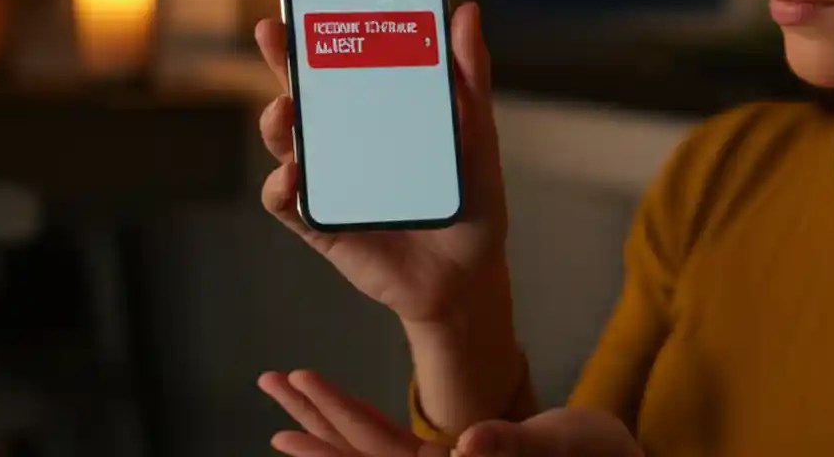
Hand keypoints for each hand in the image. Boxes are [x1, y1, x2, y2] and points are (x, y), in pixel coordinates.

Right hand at [255, 2, 508, 324]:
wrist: (468, 276)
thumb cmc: (470, 201)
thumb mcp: (477, 135)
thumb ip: (469, 78)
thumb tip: (466, 12)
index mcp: (376, 115)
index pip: (338, 67)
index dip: (316, 36)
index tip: (302, 5)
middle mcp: (344, 144)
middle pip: (301, 96)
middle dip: (281, 63)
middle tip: (274, 36)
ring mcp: (328, 183)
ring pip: (286, 145)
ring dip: (276, 123)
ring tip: (285, 111)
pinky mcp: (320, 225)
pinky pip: (288, 204)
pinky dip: (282, 188)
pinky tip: (293, 177)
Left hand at [259, 370, 641, 456]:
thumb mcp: (564, 448)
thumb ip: (515, 449)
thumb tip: (466, 450)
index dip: (337, 428)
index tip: (295, 397)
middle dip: (314, 424)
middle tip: (269, 383)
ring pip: (374, 455)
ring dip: (330, 424)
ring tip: (288, 395)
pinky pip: (397, 450)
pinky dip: (363, 430)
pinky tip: (339, 416)